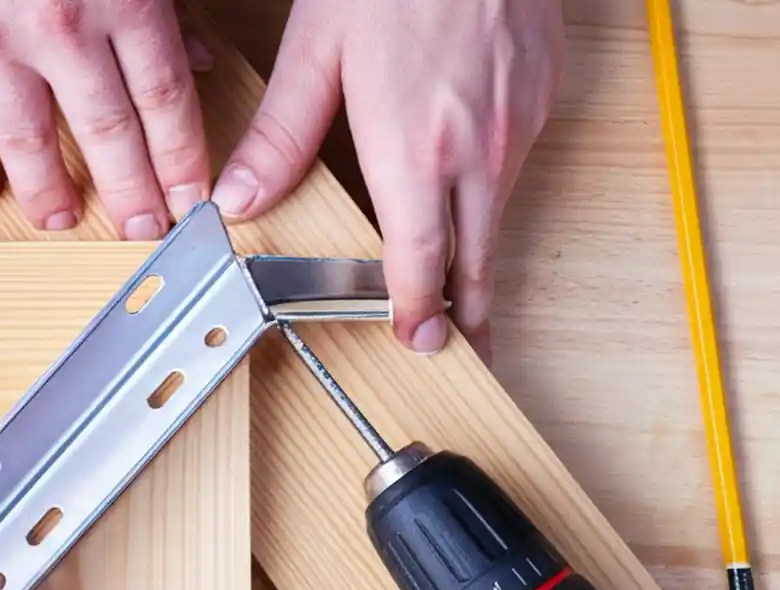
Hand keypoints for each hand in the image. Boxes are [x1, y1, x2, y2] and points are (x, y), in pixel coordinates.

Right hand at [0, 0, 214, 239]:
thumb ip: (165, 1)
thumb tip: (194, 61)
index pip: (164, 103)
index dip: (181, 161)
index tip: (192, 200)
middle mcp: (58, 24)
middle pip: (108, 133)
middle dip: (133, 193)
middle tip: (143, 229)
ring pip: (27, 139)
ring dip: (50, 191)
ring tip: (64, 220)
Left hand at [213, 1, 564, 361]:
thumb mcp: (318, 51)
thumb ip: (279, 135)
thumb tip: (237, 197)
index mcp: (416, 148)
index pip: (422, 261)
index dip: (419, 311)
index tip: (418, 340)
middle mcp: (479, 148)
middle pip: (478, 258)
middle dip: (470, 312)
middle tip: (463, 348)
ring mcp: (519, 124)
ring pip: (499, 212)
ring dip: (481, 254)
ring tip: (463, 287)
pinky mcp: (542, 96)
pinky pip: (517, 165)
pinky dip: (494, 192)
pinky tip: (469, 188)